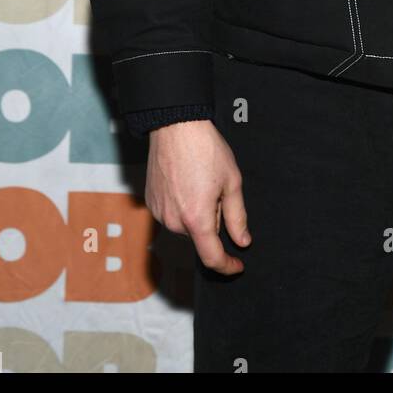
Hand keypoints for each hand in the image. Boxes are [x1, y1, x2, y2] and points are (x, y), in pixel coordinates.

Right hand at [145, 120, 250, 272]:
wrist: (175, 127)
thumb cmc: (206, 150)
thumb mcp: (231, 182)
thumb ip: (237, 217)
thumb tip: (242, 241)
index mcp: (197, 219)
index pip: (212, 257)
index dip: (227, 266)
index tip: (237, 266)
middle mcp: (174, 221)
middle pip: (201, 235)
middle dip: (213, 220)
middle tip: (217, 190)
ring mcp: (159, 213)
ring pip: (187, 225)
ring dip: (198, 213)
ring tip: (200, 181)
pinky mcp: (150, 203)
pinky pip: (173, 214)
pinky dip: (183, 206)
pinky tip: (187, 182)